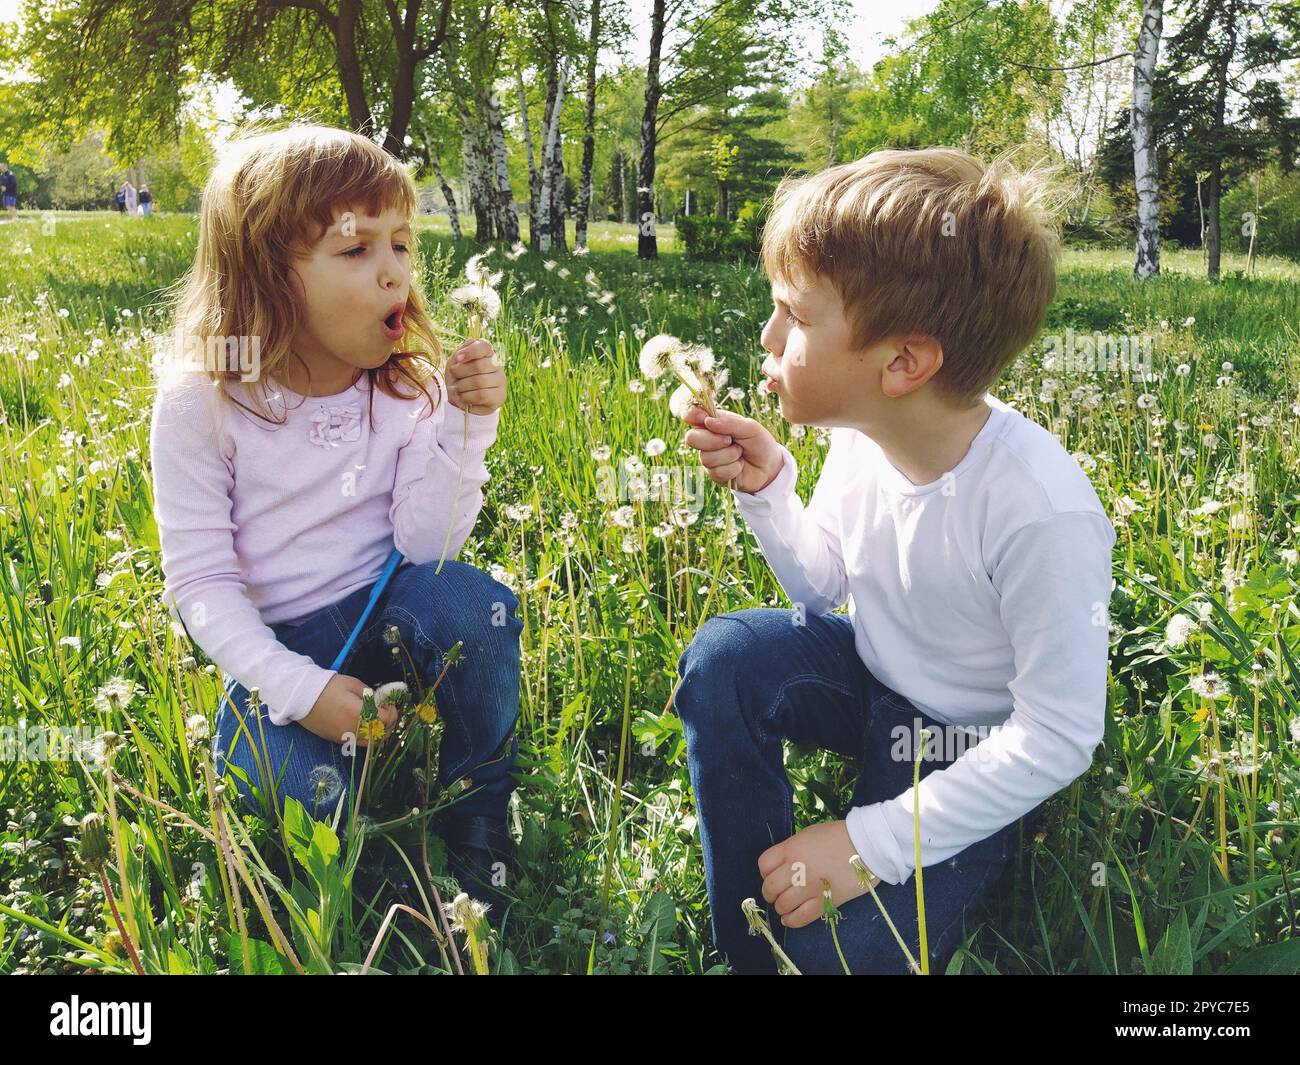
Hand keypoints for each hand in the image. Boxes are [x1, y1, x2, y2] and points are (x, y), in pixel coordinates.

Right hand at [300, 674, 397, 746]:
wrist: (301, 697)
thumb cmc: (329, 687)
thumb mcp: (354, 684)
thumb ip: (371, 695)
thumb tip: (382, 703)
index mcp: (359, 714)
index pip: (388, 719)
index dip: (392, 711)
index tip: (388, 704)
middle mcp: (353, 731)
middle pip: (383, 735)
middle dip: (388, 724)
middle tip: (384, 711)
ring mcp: (345, 738)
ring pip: (371, 743)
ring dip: (377, 732)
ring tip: (373, 718)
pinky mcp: (337, 741)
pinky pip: (358, 743)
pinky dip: (364, 736)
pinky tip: (361, 724)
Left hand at [446, 338, 506, 414]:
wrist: (460, 399)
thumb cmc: (458, 378)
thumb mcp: (455, 363)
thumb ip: (461, 352)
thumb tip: (463, 352)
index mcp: (487, 353)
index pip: (484, 346)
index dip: (470, 351)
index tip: (457, 358)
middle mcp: (497, 365)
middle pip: (479, 366)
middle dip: (460, 372)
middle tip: (454, 376)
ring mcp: (501, 381)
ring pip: (480, 382)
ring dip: (462, 386)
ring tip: (457, 388)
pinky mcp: (500, 396)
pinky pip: (482, 395)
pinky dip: (467, 396)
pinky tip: (463, 397)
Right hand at [681, 406, 784, 493]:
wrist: (769, 466)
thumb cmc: (759, 442)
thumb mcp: (750, 427)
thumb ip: (730, 423)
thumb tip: (708, 422)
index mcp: (713, 422)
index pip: (692, 416)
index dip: (692, 415)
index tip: (703, 418)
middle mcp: (707, 439)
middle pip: (692, 438)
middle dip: (713, 440)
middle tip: (730, 440)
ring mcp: (708, 457)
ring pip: (706, 457)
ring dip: (729, 455)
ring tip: (740, 453)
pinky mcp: (714, 474)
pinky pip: (716, 472)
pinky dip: (733, 468)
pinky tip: (739, 466)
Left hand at [758, 820, 882, 928]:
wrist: (867, 847)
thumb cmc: (837, 836)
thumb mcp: (808, 835)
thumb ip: (791, 849)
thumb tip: (781, 866)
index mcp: (792, 848)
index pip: (764, 864)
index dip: (765, 872)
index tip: (771, 875)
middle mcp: (797, 868)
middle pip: (770, 886)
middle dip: (769, 893)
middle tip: (776, 894)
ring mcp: (811, 886)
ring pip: (783, 904)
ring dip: (780, 907)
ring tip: (785, 905)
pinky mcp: (825, 901)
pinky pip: (801, 917)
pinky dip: (791, 920)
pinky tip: (789, 918)